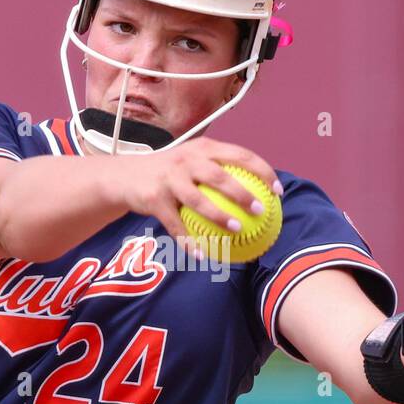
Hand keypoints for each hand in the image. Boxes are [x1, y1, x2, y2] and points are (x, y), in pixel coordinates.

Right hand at [108, 136, 282, 255]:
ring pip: (197, 200)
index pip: (240, 154)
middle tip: (260, 210)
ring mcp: (168, 179)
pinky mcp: (153, 199)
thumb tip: (260, 192)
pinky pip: (175, 225)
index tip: (278, 191)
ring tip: (237, 230)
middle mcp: (186, 160)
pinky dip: (188, 241)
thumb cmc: (170, 173)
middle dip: (242, 193)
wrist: (126, 176)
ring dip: (219, 216)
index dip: (262, 171)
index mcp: (202, 148)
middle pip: (219, 175)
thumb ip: (221, 168)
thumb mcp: (193, 160)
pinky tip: (201, 255)